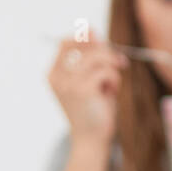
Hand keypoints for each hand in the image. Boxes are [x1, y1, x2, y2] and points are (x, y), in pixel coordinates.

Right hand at [47, 29, 127, 146]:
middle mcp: (57, 77)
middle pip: (84, 45)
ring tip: (111, 85)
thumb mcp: (90, 79)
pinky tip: (110, 94)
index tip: (102, 46)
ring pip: (99, 57)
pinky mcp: (83, 90)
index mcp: (53, 74)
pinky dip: (114, 80)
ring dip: (112, 68)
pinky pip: (107, 71)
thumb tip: (92, 30)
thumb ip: (90, 56)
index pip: (65, 42)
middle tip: (118, 63)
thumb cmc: (92, 109)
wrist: (91, 140)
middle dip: (105, 52)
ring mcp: (69, 83)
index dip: (86, 38)